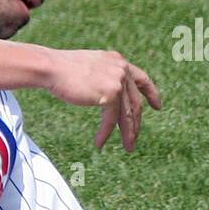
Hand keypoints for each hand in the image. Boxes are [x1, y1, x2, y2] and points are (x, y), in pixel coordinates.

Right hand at [41, 48, 161, 151]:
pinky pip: (111, 120)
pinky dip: (106, 133)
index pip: (141, 78)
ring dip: (128, 134)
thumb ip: (102, 76)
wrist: (51, 68)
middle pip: (135, 102)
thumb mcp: (89, 67)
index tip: (157, 106)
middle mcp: (122, 69)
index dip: (151, 94)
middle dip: (135, 124)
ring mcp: (117, 81)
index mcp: (118, 61)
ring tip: (128, 148)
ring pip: (127, 114)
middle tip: (134, 139)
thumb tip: (105, 92)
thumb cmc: (61, 69)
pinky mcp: (110, 94)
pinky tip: (100, 143)